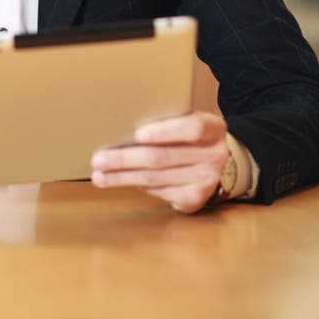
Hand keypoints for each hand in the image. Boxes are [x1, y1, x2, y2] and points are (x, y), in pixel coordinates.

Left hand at [90, 111, 228, 213]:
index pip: (192, 128)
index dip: (164, 132)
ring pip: (156, 178)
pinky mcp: (195, 199)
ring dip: (123, 177)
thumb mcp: (188, 120)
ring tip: (100, 175)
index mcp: (213, 128)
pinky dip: (137, 185)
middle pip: (163, 157)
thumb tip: (122, 123)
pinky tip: (120, 181)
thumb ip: (167, 120)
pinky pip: (159, 192)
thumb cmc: (191, 135)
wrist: (219, 162)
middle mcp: (214, 155)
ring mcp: (206, 180)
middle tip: (99, 159)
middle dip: (125, 159)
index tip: (137, 134)